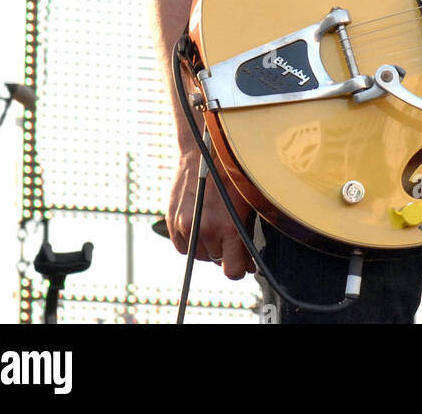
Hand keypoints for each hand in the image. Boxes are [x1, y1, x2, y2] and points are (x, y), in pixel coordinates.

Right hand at [165, 147, 256, 280]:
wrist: (204, 152)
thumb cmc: (232, 174)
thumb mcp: (248, 202)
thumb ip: (247, 235)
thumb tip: (249, 265)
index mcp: (228, 226)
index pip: (232, 271)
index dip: (240, 270)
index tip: (245, 265)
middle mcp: (205, 229)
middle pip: (218, 261)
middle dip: (227, 252)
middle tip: (232, 236)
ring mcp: (186, 226)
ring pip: (200, 255)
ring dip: (209, 247)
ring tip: (217, 226)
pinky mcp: (172, 221)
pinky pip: (182, 247)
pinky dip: (192, 242)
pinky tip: (201, 226)